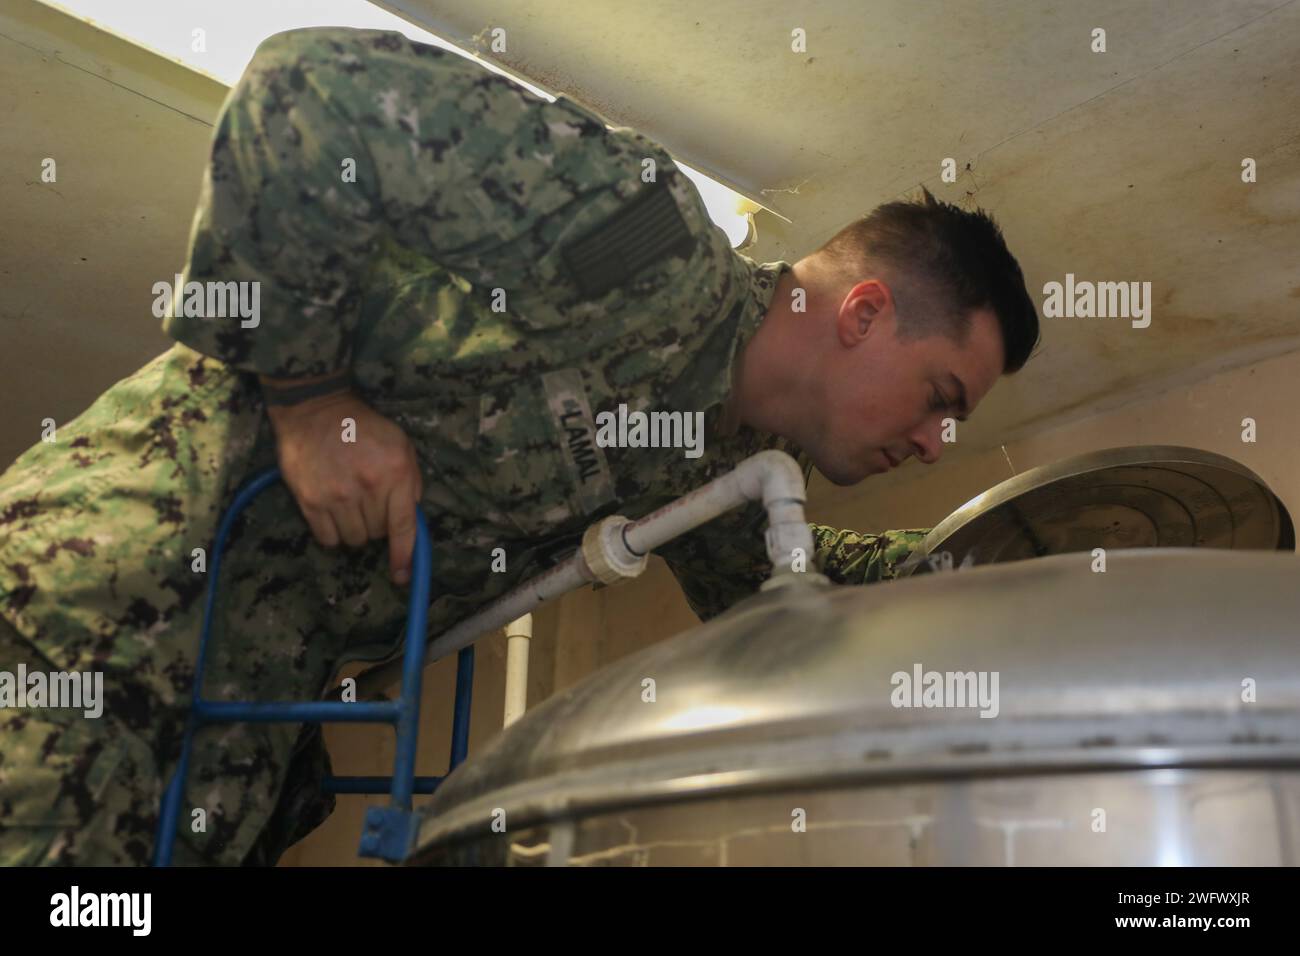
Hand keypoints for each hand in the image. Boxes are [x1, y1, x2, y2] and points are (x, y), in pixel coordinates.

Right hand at [264, 385, 423, 585]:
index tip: (402, 575)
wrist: (315, 409)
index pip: (403, 526)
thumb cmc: (364, 427)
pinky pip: (327, 538)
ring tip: (350, 504)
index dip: (404, 555)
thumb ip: (411, 480)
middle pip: (377, 534)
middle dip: (378, 525)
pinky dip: (332, 533)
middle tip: (369, 502)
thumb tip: (411, 518)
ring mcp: (336, 496)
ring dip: (355, 530)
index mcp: (395, 473)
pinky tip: (332, 511)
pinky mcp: (309, 500)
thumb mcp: (401, 444)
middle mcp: (367, 488)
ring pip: (353, 540)